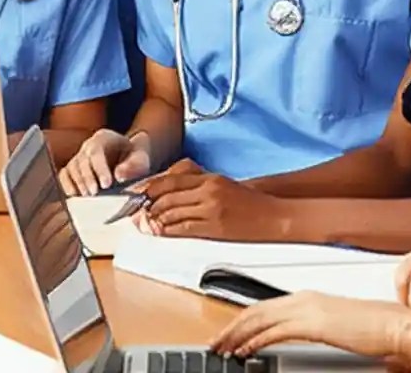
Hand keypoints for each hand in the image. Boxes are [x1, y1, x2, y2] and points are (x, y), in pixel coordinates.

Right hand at [58, 129, 150, 195]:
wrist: (128, 157)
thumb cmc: (134, 157)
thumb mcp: (141, 157)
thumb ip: (134, 165)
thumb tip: (119, 175)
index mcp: (103, 138)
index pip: (96, 151)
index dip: (99, 168)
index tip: (106, 184)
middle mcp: (88, 146)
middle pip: (81, 161)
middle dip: (87, 178)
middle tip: (94, 193)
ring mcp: (79, 157)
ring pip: (71, 169)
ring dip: (78, 184)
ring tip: (87, 197)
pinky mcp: (73, 169)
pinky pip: (64, 175)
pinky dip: (67, 185)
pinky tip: (75, 196)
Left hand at [135, 169, 290, 240]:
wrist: (273, 216)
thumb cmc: (250, 203)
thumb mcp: (223, 185)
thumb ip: (199, 186)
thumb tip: (172, 193)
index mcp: (210, 179)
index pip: (171, 181)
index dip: (151, 189)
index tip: (139, 194)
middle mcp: (208, 192)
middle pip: (168, 197)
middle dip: (149, 205)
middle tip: (137, 211)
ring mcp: (211, 210)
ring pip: (173, 213)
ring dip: (156, 219)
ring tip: (146, 222)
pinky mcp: (214, 228)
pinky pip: (184, 229)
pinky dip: (168, 231)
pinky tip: (161, 231)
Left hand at [209, 290, 405, 360]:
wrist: (391, 324)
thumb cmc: (370, 326)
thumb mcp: (333, 323)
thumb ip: (312, 324)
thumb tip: (298, 332)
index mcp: (305, 297)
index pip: (264, 307)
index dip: (242, 320)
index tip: (229, 333)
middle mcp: (301, 298)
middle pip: (255, 311)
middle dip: (232, 328)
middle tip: (216, 342)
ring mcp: (305, 309)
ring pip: (259, 319)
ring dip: (237, 335)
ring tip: (224, 349)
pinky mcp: (311, 324)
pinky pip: (274, 332)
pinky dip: (255, 341)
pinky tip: (246, 351)